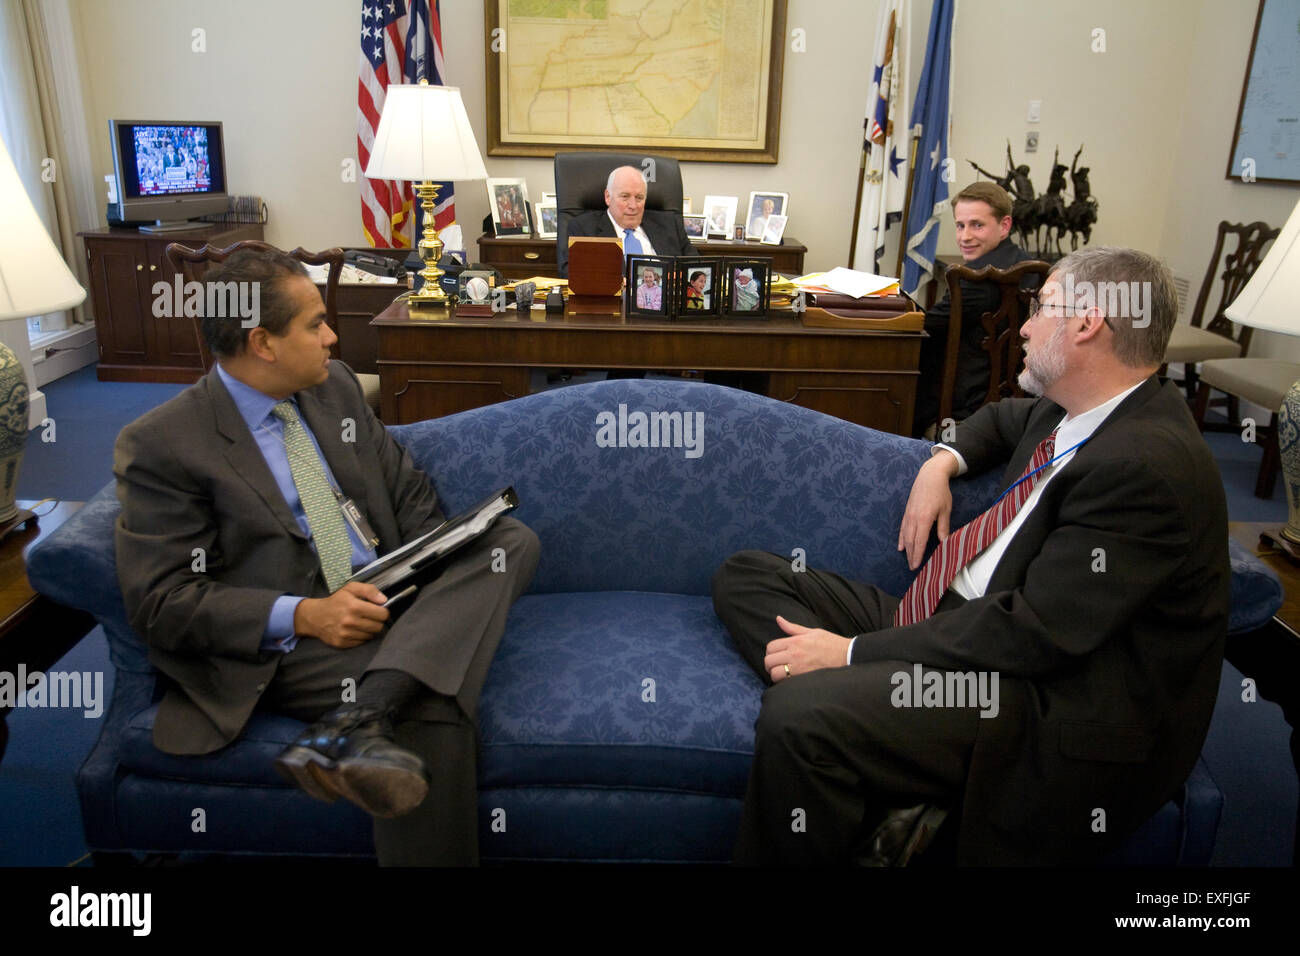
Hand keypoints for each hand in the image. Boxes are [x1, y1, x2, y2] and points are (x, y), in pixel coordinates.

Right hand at [294, 581, 389, 647]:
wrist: (315, 616)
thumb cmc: (336, 601)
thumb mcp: (351, 588)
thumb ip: (369, 590)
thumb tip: (384, 600)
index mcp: (354, 606)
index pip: (382, 614)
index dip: (383, 611)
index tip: (378, 610)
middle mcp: (350, 622)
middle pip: (378, 627)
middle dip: (377, 621)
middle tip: (370, 617)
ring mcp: (345, 634)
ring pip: (371, 635)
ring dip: (369, 629)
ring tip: (361, 622)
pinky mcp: (342, 643)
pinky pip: (361, 642)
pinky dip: (361, 636)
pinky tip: (354, 629)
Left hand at [763, 616, 850, 681]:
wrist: (847, 656)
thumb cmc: (831, 643)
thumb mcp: (812, 631)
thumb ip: (792, 628)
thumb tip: (778, 619)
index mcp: (795, 641)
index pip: (770, 647)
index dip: (770, 652)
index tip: (775, 656)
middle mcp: (795, 654)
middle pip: (769, 661)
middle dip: (770, 664)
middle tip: (777, 666)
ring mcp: (799, 668)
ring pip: (775, 674)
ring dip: (776, 675)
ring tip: (783, 674)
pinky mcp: (804, 679)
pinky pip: (785, 683)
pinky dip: (784, 683)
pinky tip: (790, 680)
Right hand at [897, 451, 958, 569]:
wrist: (930, 476)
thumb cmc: (940, 492)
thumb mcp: (945, 510)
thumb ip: (943, 527)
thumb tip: (944, 542)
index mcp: (924, 518)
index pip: (919, 541)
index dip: (917, 554)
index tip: (916, 565)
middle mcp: (914, 518)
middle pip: (910, 541)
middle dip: (911, 555)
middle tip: (912, 567)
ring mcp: (908, 515)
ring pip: (905, 536)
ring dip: (906, 549)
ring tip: (908, 559)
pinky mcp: (907, 512)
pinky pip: (902, 528)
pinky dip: (901, 538)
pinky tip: (901, 546)